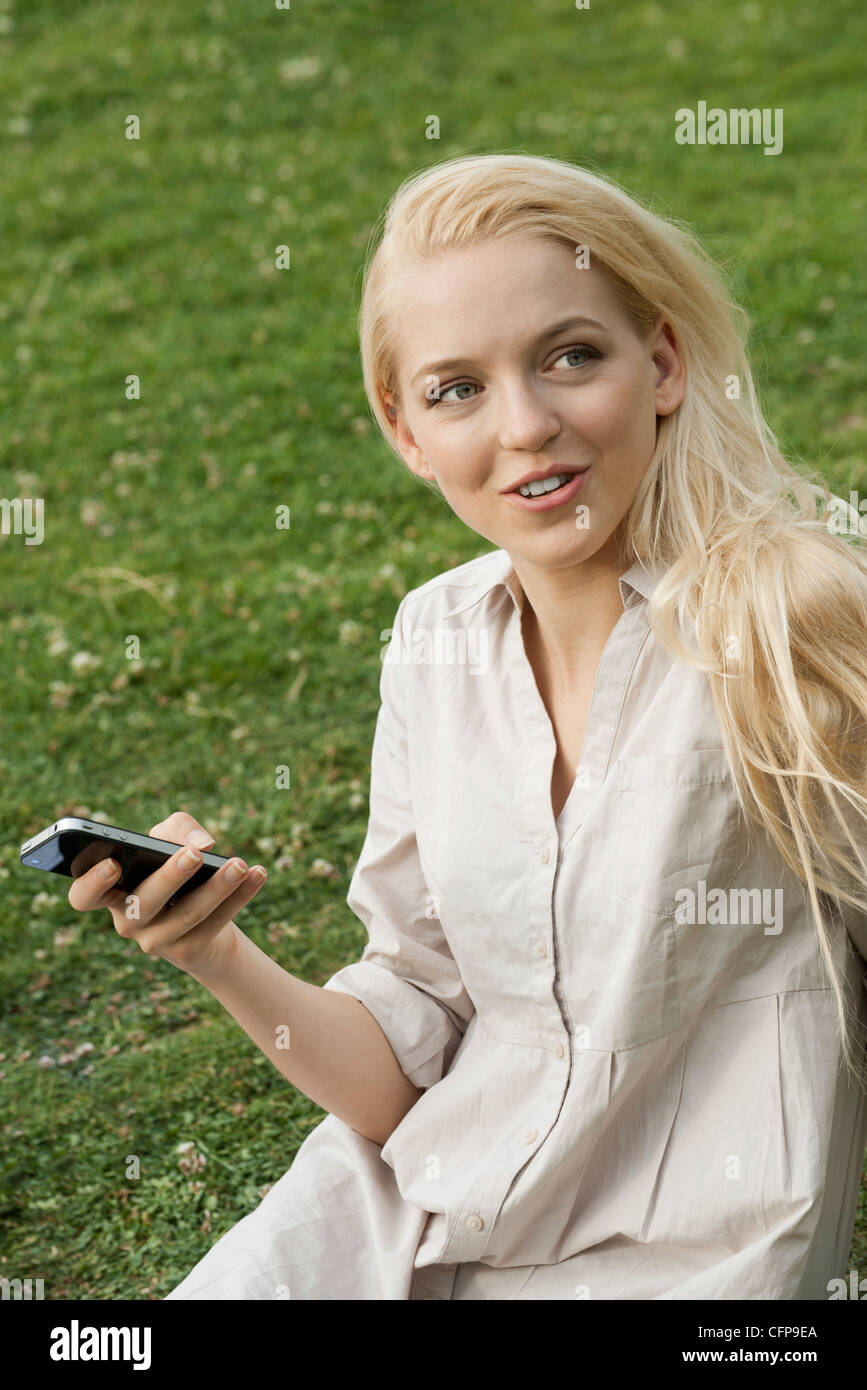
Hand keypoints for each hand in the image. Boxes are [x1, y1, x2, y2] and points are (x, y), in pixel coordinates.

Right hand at [67, 810, 266, 978]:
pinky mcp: (189, 951)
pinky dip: (241, 895)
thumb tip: (202, 844)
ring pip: (188, 914)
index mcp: (110, 894)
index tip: (112, 864)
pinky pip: (217, 922)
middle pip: (143, 903)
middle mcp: (127, 921)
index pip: (84, 897)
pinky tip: (258, 874)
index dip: (92, 883)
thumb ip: (179, 829)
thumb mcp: (171, 840)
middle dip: (170, 877)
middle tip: (195, 854)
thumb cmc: (176, 868)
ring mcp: (156, 941)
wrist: (205, 918)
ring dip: (218, 887)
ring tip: (239, 864)